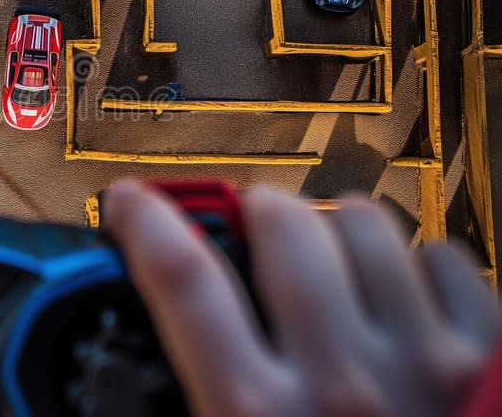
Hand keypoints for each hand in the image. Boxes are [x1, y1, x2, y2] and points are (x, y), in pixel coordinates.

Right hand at [105, 181, 501, 416]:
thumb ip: (185, 404)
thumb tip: (138, 368)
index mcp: (254, 415)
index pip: (181, 278)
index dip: (146, 220)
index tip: (132, 203)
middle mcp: (340, 381)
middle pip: (280, 224)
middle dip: (253, 211)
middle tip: (248, 231)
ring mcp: (425, 364)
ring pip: (362, 223)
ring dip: (332, 228)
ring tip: (325, 261)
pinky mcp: (488, 358)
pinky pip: (442, 255)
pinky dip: (412, 261)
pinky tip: (394, 295)